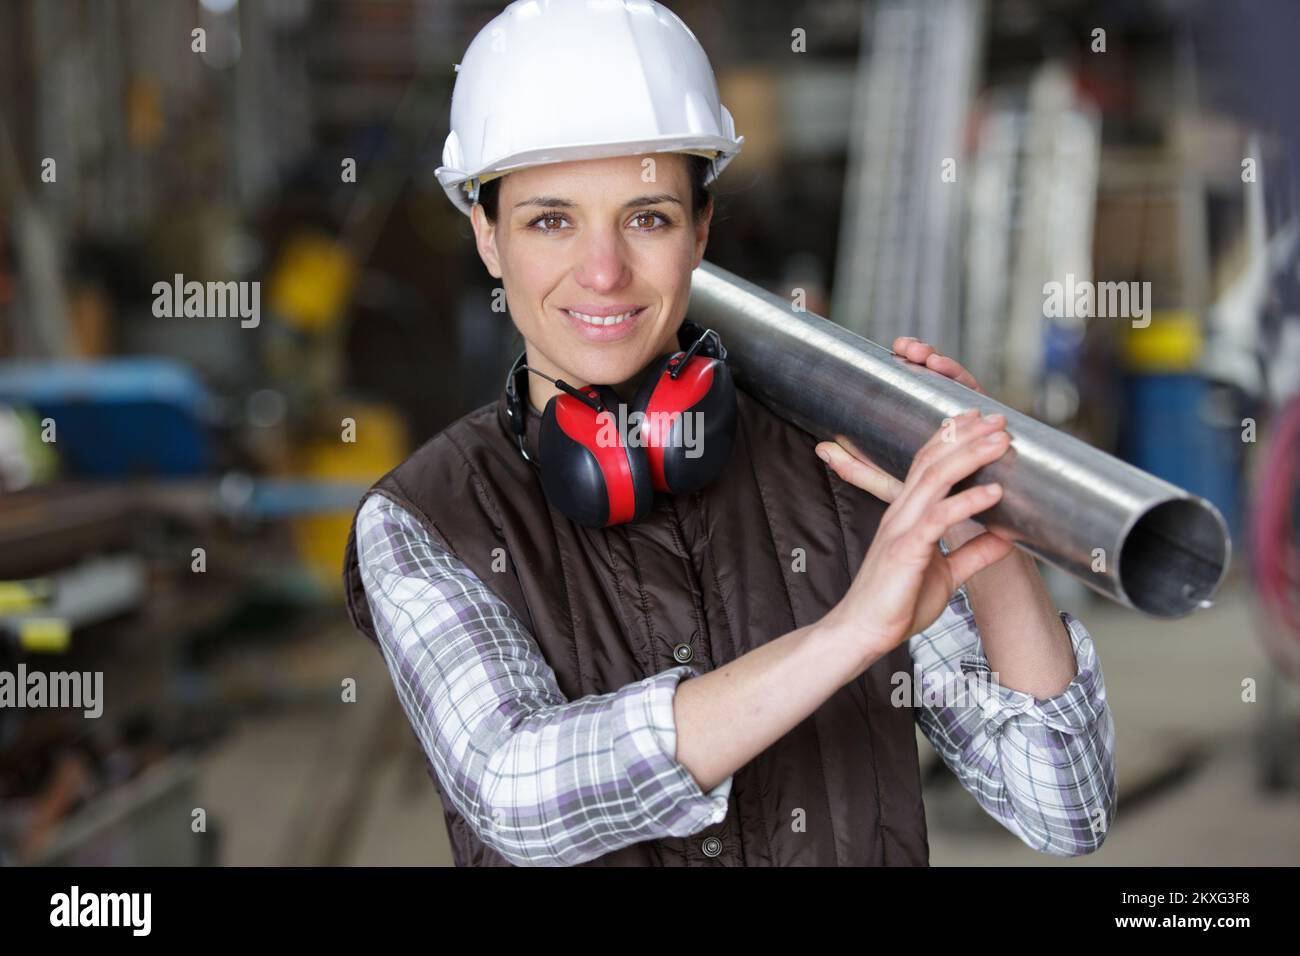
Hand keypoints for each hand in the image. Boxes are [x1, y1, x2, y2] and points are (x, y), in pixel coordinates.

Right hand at [815, 343, 1014, 656]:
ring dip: (972, 456)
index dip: (954, 438)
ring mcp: (902, 529)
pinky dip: (969, 502)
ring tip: (1002, 441)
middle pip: (934, 460)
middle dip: (968, 435)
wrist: (864, 634)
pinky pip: (939, 518)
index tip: (982, 421)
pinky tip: (994, 492)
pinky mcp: (906, 551)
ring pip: (936, 478)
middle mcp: (901, 513)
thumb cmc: (897, 605)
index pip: (928, 463)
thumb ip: (974, 555)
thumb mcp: (947, 576)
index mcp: (906, 514)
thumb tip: (1006, 538)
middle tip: (999, 418)